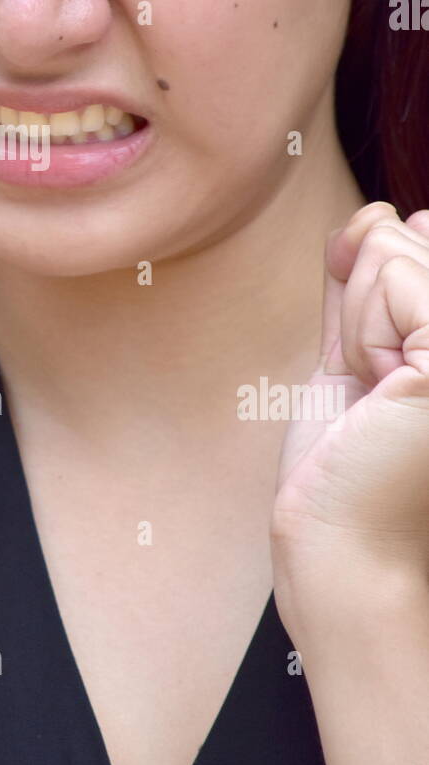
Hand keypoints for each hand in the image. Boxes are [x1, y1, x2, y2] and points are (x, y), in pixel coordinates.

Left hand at [272, 201, 428, 589]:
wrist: (345, 550)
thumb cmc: (346, 468)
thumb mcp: (357, 353)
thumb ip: (372, 285)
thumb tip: (387, 214)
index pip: (420, 234)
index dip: (371, 269)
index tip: (374, 362)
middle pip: (406, 232)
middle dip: (361, 301)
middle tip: (377, 389)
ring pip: (393, 248)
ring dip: (358, 321)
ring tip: (381, 395)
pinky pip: (390, 276)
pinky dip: (360, 326)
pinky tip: (380, 388)